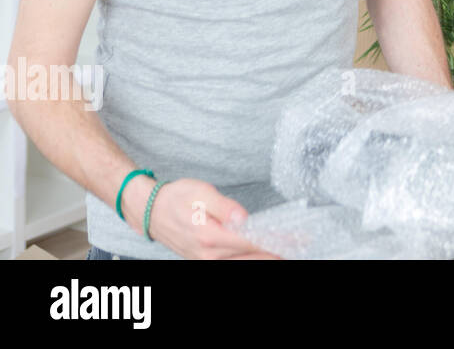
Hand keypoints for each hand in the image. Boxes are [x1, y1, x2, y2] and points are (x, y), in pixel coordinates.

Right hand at [125, 177, 281, 259]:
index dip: (274, 241)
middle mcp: (207, 254)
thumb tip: (243, 218)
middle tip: (300, 245)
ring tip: (287, 251)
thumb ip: (225, 207)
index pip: (249, 242)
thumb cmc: (176, 198)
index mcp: (208, 235)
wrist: (150, 210)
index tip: (295, 239)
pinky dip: (250, 260)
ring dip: (264, 258)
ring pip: (241, 264)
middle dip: (275, 252)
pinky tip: (263, 254)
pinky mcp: (204, 261)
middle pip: (249, 258)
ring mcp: (205, 260)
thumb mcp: (201, 192)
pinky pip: (231, 264)